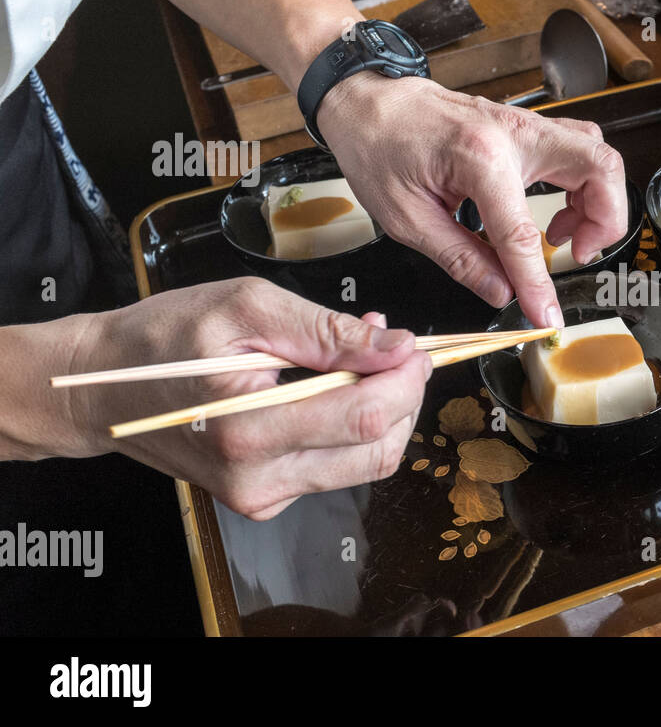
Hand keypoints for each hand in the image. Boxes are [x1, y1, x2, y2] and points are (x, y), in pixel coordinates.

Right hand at [67, 278, 430, 519]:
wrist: (100, 389)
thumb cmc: (161, 339)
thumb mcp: (245, 307)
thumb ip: (326, 330)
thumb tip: (394, 344)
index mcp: (248, 428)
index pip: (366, 416)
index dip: (406, 379)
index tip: (415, 346)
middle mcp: (258, 477)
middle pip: (378, 448)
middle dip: (404, 395)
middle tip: (396, 348)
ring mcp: (261, 495)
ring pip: (366, 463)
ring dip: (383, 409)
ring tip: (364, 360)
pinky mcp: (264, 498)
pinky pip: (336, 467)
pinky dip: (351, 426)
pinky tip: (333, 389)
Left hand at [316, 73, 628, 327]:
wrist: (367, 100)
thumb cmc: (377, 147)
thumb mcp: (406, 218)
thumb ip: (460, 259)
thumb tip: (500, 291)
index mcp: (478, 157)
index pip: (523, 233)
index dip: (537, 283)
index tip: (546, 314)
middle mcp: (513, 133)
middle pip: (599, 168)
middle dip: (605, 221)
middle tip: (578, 254)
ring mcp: (524, 124)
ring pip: (598, 154)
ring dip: (598, 201)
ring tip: (562, 236)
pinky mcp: (525, 127)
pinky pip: (578, 149)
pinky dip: (583, 184)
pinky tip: (552, 212)